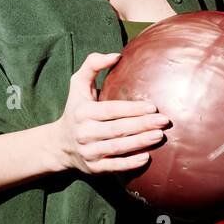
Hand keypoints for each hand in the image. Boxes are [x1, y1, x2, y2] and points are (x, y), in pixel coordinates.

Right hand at [51, 52, 169, 175]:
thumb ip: (93, 65)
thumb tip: (116, 55)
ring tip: (160, 136)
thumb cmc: (76, 109)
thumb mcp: (78, 85)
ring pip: (117, 148)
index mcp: (83, 112)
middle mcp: (84, 133)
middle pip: (117, 129)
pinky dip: (129, 164)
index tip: (153, 106)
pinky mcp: (94, 168)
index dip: (131, 109)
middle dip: (142, 125)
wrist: (59, 145)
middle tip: (164, 121)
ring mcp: (89, 152)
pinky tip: (146, 158)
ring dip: (139, 143)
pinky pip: (113, 166)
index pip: (110, 110)